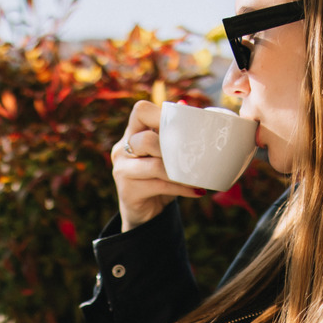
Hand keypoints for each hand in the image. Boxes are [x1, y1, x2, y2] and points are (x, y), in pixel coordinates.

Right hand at [113, 100, 204, 230]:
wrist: (146, 211)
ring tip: (197, 176)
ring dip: (180, 172)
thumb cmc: (160, 177)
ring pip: (154, 166)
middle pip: (145, 139)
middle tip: (190, 155)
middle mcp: (123, 149)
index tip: (182, 125)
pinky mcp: (127, 191)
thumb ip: (176, 136)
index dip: (160, 114)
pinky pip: (159, 186)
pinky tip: (197, 191)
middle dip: (171, 148)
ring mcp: (122, 171)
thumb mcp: (167, 155)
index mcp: (132, 133)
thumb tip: (201, 112)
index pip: (141, 111)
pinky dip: (182, 188)